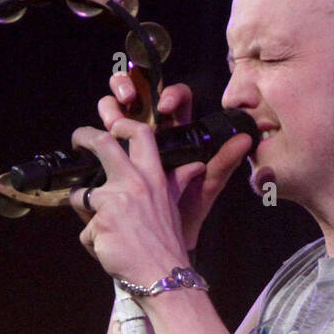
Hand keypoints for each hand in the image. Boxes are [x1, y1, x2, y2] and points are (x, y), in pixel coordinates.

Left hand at [69, 118, 190, 288]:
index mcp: (154, 178)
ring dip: (84, 211)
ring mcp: (114, 202)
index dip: (123, 125)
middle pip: (102, 144)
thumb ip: (177, 183)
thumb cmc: (167, 245)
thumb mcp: (173, 207)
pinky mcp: (99, 224)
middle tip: (77, 141)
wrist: (164, 278)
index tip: (113, 128)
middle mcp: (134, 184)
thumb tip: (196, 166)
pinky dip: (93, 243)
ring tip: (103, 230)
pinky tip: (109, 250)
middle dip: (83, 136)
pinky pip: (85, 231)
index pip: (140, 135)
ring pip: (81, 196)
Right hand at [101, 76, 252, 250]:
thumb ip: (223, 163)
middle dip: (124, 86)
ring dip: (107, 106)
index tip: (164, 108)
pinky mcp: (106, 166)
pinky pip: (95, 145)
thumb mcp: (206, 188)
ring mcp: (126, 148)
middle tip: (125, 99)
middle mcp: (150, 135)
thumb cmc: (187, 215)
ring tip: (106, 117)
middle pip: (135, 94)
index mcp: (177, 136)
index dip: (171, 95)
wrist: (163, 247)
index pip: (176, 99)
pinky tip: (88, 149)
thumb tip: (245, 139)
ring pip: (111, 111)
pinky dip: (89, 142)